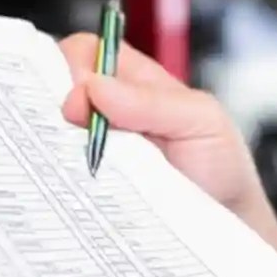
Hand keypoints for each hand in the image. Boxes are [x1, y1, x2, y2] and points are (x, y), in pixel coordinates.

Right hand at [58, 34, 276, 254]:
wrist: (228, 224)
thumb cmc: (221, 165)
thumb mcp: (202, 120)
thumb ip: (152, 100)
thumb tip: (93, 87)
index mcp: (132, 82)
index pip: (84, 52)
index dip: (73, 67)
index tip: (78, 102)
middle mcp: (104, 112)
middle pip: (53, 90)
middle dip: (48, 107)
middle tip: (70, 137)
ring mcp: (91, 150)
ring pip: (48, 135)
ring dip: (51, 147)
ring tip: (74, 167)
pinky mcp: (86, 187)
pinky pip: (59, 177)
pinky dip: (57, 180)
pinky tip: (70, 189)